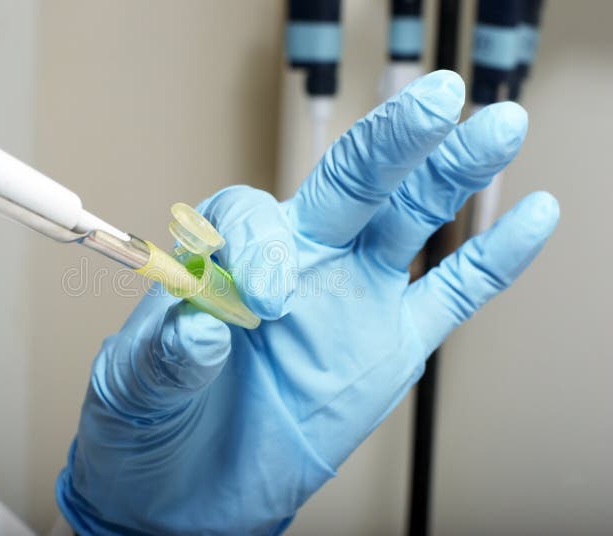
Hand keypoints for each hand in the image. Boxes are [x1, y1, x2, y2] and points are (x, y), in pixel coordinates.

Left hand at [57, 71, 558, 534]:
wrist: (183, 494)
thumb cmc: (150, 428)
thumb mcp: (134, 391)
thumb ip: (164, 357)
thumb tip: (201, 326)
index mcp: (222, 263)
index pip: (249, 216)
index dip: (259, 245)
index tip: (264, 298)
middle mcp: (294, 266)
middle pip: (344, 187)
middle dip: (387, 145)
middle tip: (432, 102)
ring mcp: (346, 301)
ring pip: (404, 223)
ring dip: (448, 176)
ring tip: (496, 128)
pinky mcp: (387, 346)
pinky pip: (448, 295)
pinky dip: (490, 259)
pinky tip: (530, 215)